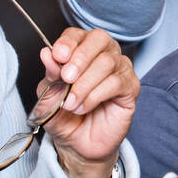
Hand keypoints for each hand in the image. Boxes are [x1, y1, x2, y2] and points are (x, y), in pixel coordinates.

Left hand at [38, 28, 139, 177]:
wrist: (76, 143)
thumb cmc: (63, 115)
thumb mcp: (48, 95)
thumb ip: (49, 74)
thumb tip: (47, 53)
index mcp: (81, 50)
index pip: (78, 34)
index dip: (68, 42)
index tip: (58, 57)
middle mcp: (104, 54)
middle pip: (99, 39)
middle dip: (80, 58)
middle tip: (66, 78)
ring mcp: (120, 70)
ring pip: (107, 62)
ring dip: (84, 84)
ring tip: (71, 103)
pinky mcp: (131, 88)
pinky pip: (116, 83)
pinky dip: (95, 95)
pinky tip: (84, 107)